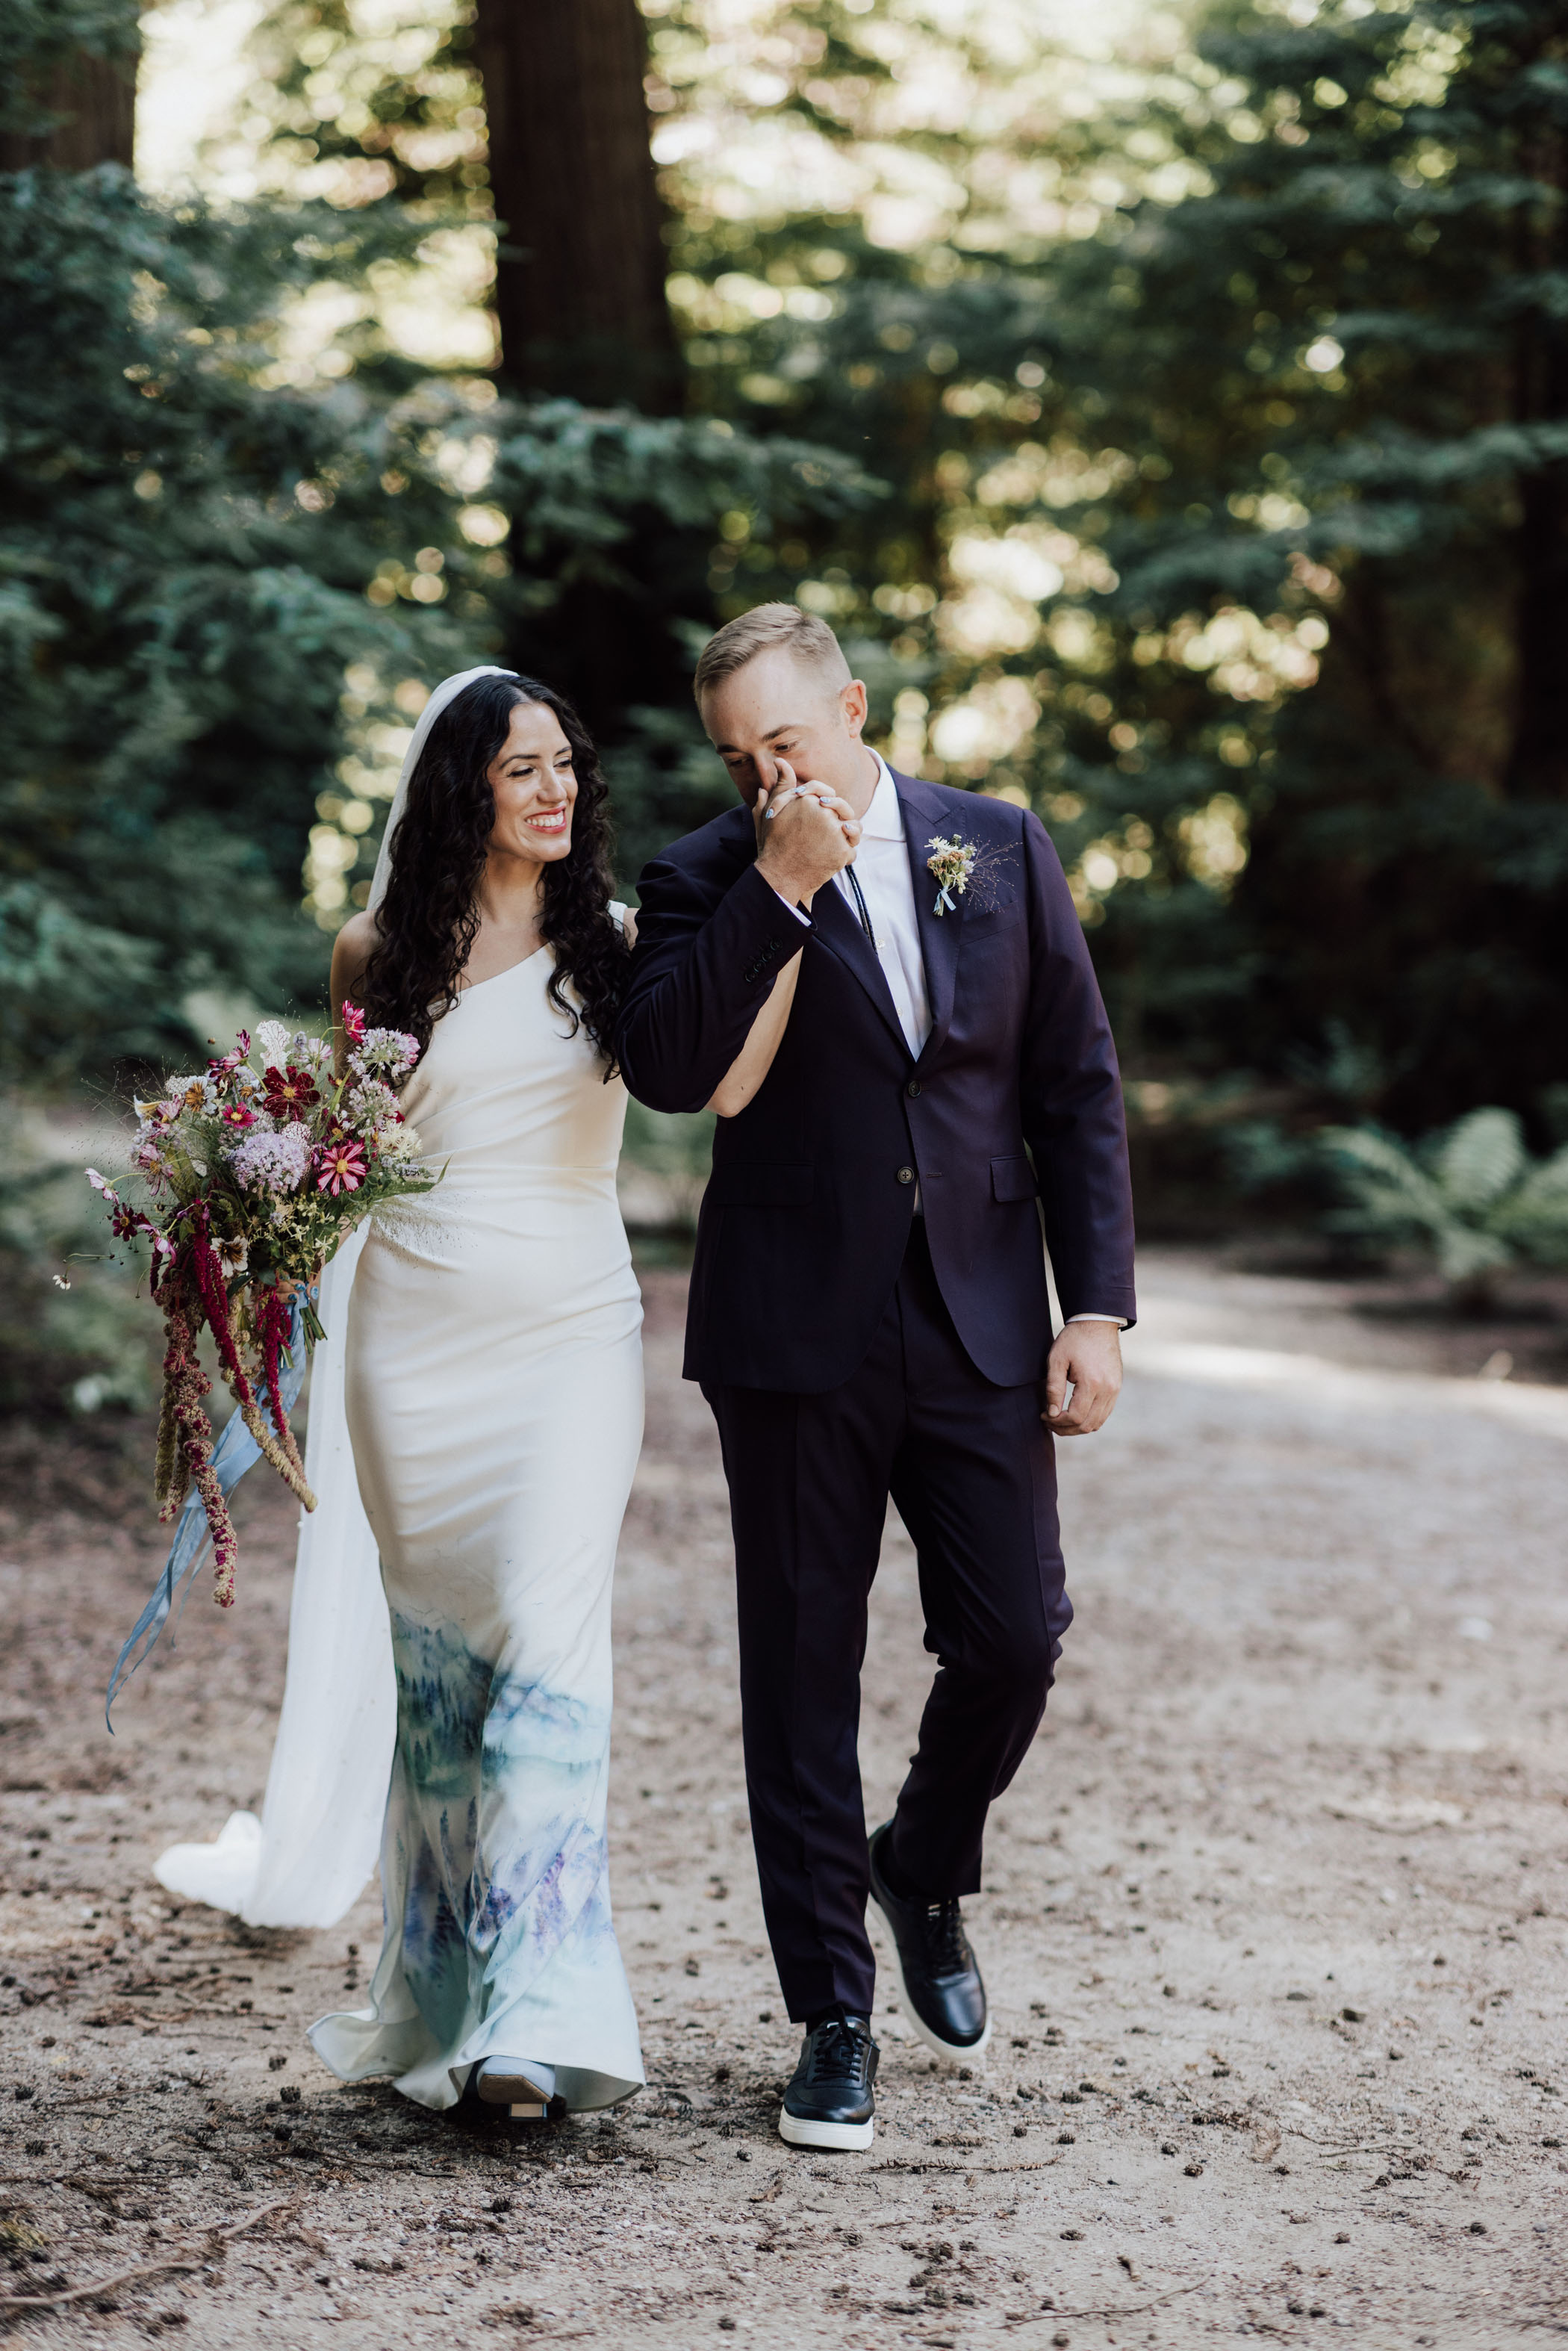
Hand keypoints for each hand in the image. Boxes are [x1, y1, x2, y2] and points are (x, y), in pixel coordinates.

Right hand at [754, 759, 859, 904]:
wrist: (779, 876)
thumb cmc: (772, 844)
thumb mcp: (771, 811)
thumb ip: (781, 786)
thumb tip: (781, 762)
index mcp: (807, 800)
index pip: (828, 793)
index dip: (825, 804)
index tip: (819, 814)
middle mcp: (824, 813)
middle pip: (843, 809)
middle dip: (837, 819)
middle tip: (823, 834)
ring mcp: (835, 832)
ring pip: (853, 828)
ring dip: (847, 836)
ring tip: (831, 846)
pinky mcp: (843, 852)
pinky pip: (852, 850)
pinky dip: (844, 856)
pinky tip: (830, 860)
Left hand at [1042, 1322, 1121, 1435]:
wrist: (1098, 1323)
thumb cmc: (1074, 1339)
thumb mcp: (1057, 1360)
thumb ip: (1054, 1388)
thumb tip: (1052, 1413)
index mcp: (1092, 1383)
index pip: (1075, 1417)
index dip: (1056, 1422)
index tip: (1043, 1415)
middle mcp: (1108, 1390)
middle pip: (1087, 1425)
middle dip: (1065, 1429)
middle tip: (1049, 1422)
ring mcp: (1115, 1390)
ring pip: (1097, 1423)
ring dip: (1077, 1427)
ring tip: (1059, 1420)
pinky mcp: (1116, 1388)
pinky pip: (1104, 1413)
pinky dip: (1089, 1419)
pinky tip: (1074, 1413)